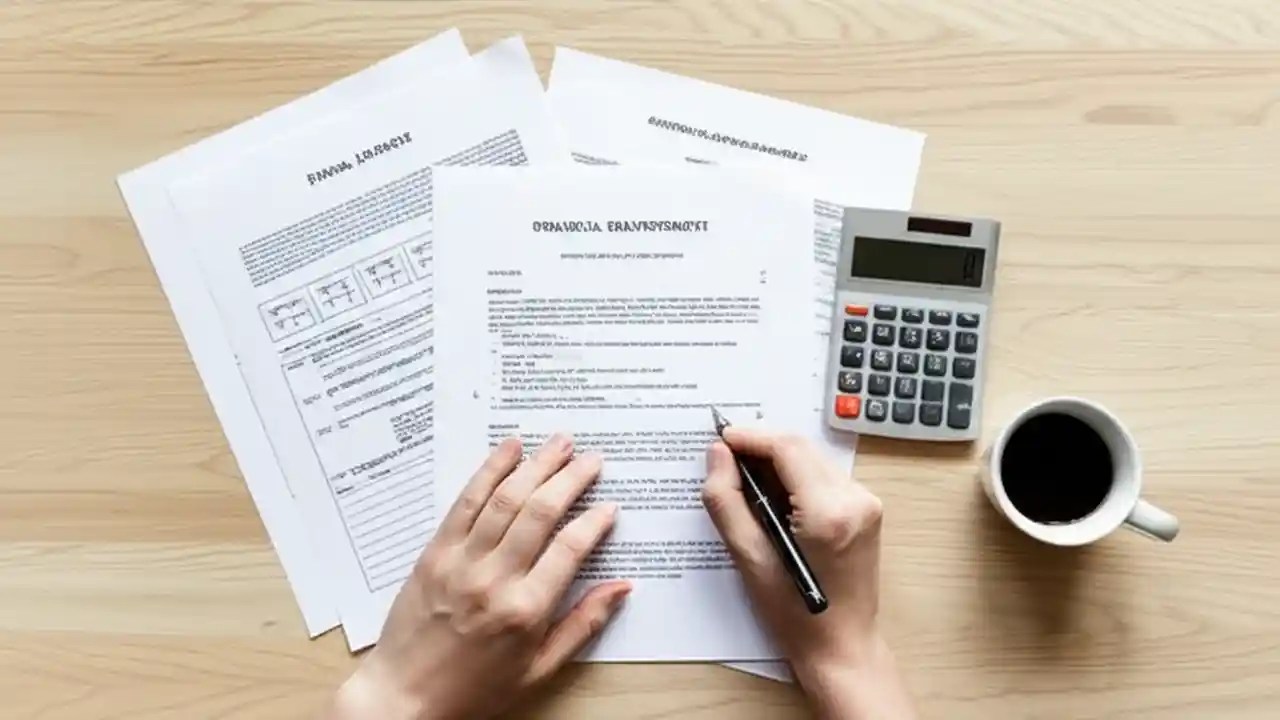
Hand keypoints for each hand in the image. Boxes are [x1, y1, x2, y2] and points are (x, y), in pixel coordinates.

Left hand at [325, 434, 630, 719]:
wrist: (404, 697)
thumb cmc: (475, 690)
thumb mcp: (540, 669)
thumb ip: (583, 624)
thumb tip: (622, 587)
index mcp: (525, 611)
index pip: (570, 549)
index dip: (594, 521)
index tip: (609, 505)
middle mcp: (494, 580)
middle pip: (540, 513)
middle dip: (570, 479)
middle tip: (592, 459)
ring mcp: (461, 562)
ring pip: (505, 499)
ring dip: (535, 465)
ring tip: (558, 443)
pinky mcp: (434, 554)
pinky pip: (465, 503)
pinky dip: (488, 471)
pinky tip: (507, 450)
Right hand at [702, 429, 913, 719]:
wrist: (842, 647)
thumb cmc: (796, 617)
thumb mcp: (749, 560)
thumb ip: (728, 501)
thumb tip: (717, 455)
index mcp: (829, 513)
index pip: (786, 447)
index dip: (749, 436)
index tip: (719, 438)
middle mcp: (856, 500)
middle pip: (800, 448)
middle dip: (760, 446)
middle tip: (724, 459)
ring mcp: (866, 503)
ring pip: (811, 459)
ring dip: (777, 462)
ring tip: (745, 484)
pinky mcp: (867, 509)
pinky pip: (823, 476)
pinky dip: (794, 477)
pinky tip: (773, 499)